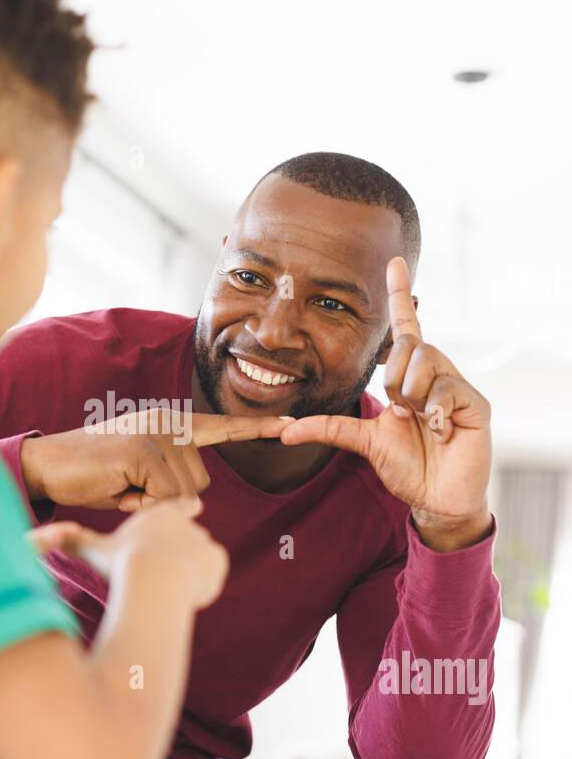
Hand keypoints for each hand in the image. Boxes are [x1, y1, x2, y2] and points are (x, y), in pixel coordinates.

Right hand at [20, 410, 291, 511]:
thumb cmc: (91, 476)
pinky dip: (139, 505)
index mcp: (168, 424)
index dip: (254, 429)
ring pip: (183, 494)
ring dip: (151, 504)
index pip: (218, 427)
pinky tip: (116, 487)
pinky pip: (162, 498)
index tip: (289, 424)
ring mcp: (156, 434)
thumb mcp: (138, 478)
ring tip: (120, 485)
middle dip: (167, 500)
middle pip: (199, 484)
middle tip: (129, 487)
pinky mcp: (142, 451)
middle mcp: (167, 423)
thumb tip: (195, 504)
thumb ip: (170, 483)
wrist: (47, 465)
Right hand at [29, 496, 228, 608]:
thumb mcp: (93, 550)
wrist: (153, 578)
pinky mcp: (217, 559)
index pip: (177, 505)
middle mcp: (188, 520)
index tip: (182, 519)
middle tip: (158, 576)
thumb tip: (32, 537)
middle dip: (178, 555)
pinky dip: (203, 586)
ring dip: (190, 572)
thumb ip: (70, 540)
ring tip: (168, 589)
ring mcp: (205, 538)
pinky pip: (213, 575)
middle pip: (188, 538)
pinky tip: (184, 594)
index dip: (179, 512)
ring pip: (200, 558)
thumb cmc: (121, 562)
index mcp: (161, 512)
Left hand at [280, 257, 492, 550]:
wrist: (436, 498)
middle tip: (402, 412)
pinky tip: (440, 429)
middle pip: (409, 345)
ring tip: (421, 420)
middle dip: (394, 381)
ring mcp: (457, 386)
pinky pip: (446, 389)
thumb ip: (327, 428)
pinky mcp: (476, 403)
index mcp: (410, 375)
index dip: (399, 294)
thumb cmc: (407, 465)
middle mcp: (435, 372)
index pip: (404, 326)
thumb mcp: (362, 441)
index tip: (393, 261)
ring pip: (425, 362)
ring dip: (411, 396)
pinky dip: (434, 411)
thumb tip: (282, 430)